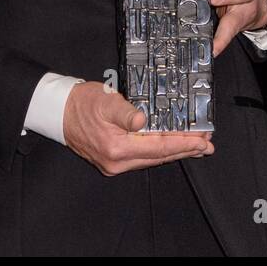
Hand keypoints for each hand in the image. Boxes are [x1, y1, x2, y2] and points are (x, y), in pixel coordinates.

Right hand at [63, 81, 213, 174]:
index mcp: (116, 148)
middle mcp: (117, 162)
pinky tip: (170, 147)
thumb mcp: (106, 101)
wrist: (58, 112)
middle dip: (185, 150)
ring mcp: (114, 164)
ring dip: (174, 151)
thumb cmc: (81, 103)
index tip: (202, 141)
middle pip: (159, 157)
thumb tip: (142, 122)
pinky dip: (159, 152)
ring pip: (152, 159)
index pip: (159, 147)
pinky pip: (142, 158)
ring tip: (195, 147)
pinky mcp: (113, 161)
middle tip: (207, 146)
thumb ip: (126, 112)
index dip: (183, 144)